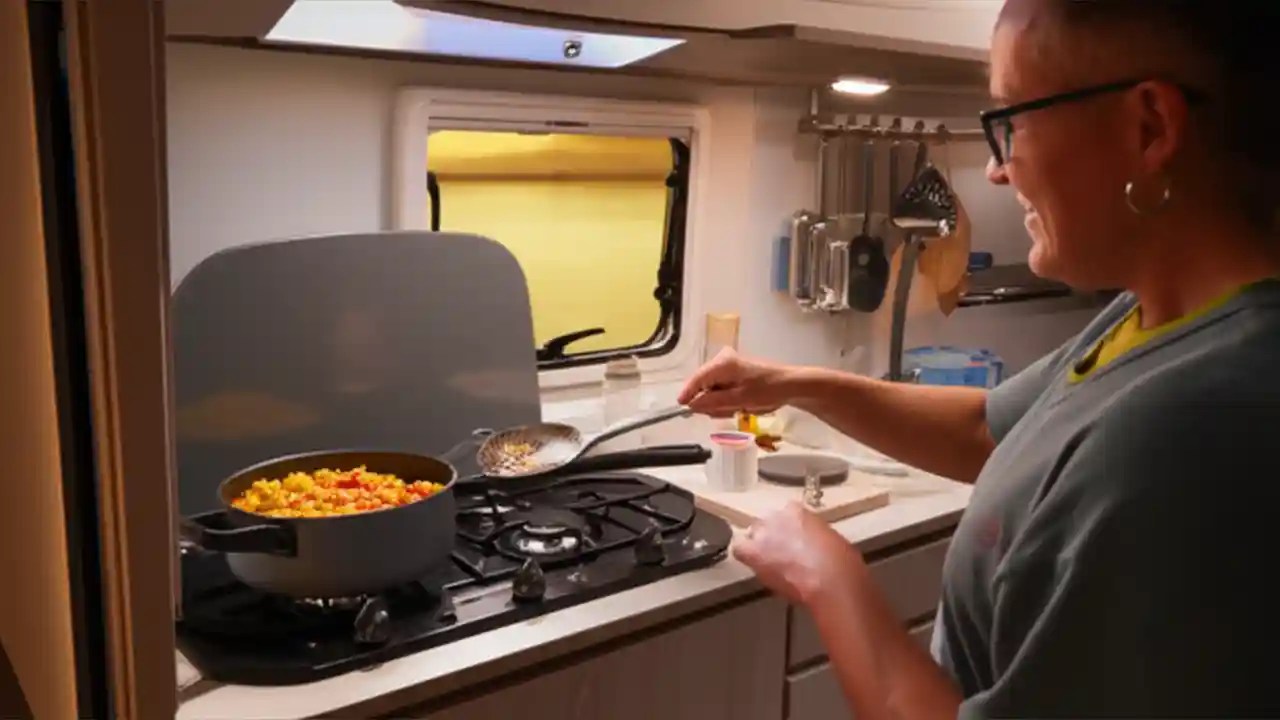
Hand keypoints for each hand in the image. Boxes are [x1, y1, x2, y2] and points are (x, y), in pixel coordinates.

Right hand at [677, 348, 794, 417]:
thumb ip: (713, 402)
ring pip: (712, 389)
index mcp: (722, 363)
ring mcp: (728, 366)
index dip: (688, 393)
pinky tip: (739, 405)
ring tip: (738, 408)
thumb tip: (692, 405)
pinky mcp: (734, 372)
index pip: (697, 378)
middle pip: (704, 385)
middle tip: (728, 411)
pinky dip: (727, 400)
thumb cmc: (767, 390)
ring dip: (721, 403)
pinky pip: (721, 389)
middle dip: (711, 401)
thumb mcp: (739, 399)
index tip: (681, 408)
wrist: (790, 385)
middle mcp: (722, 360)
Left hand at [733, 501, 862, 606]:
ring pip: (752, 535)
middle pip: (767, 523)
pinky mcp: (755, 554)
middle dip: (773, 536)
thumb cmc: (842, 564)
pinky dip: (745, 555)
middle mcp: (777, 517)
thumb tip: (811, 543)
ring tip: (770, 561)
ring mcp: (764, 534)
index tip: (796, 540)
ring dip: (759, 546)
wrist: (831, 582)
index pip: (787, 512)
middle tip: (783, 552)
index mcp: (798, 511)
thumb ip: (815, 535)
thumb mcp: (832, 539)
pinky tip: (755, 565)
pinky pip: (739, 550)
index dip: (791, 529)